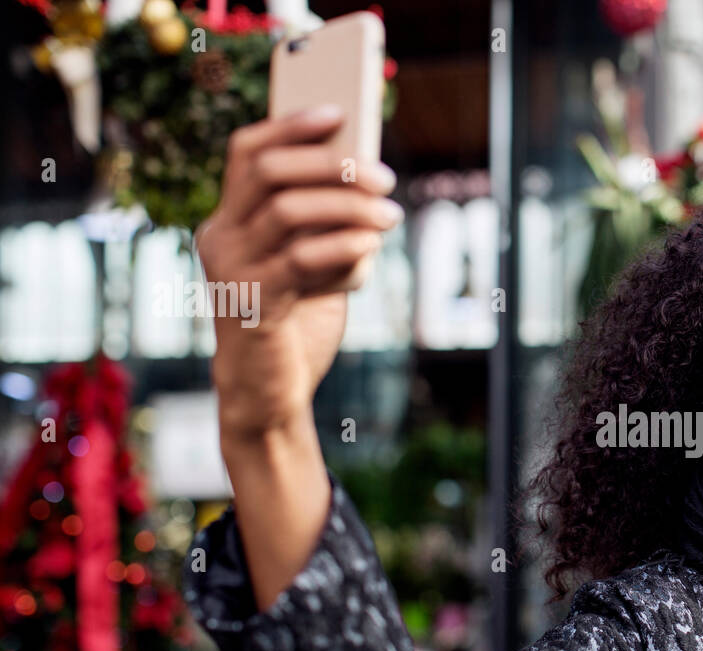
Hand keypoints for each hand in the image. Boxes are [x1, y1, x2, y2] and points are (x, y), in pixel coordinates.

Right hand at [196, 106, 403, 443]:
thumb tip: (368, 177)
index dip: (291, 125)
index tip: (340, 113)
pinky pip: (301, 259)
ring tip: (390, 215)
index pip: (248, 152)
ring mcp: (229, 269)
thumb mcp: (313, 263)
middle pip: (270, 172)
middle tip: (384, 177)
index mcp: (229, 220)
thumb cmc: (297, 323)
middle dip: (333, 164)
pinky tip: (371, 246)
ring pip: (288, 210)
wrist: (270, 393)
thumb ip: (326, 224)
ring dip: (349, 206)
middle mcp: (219, 237)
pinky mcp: (250, 303)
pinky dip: (343, 246)